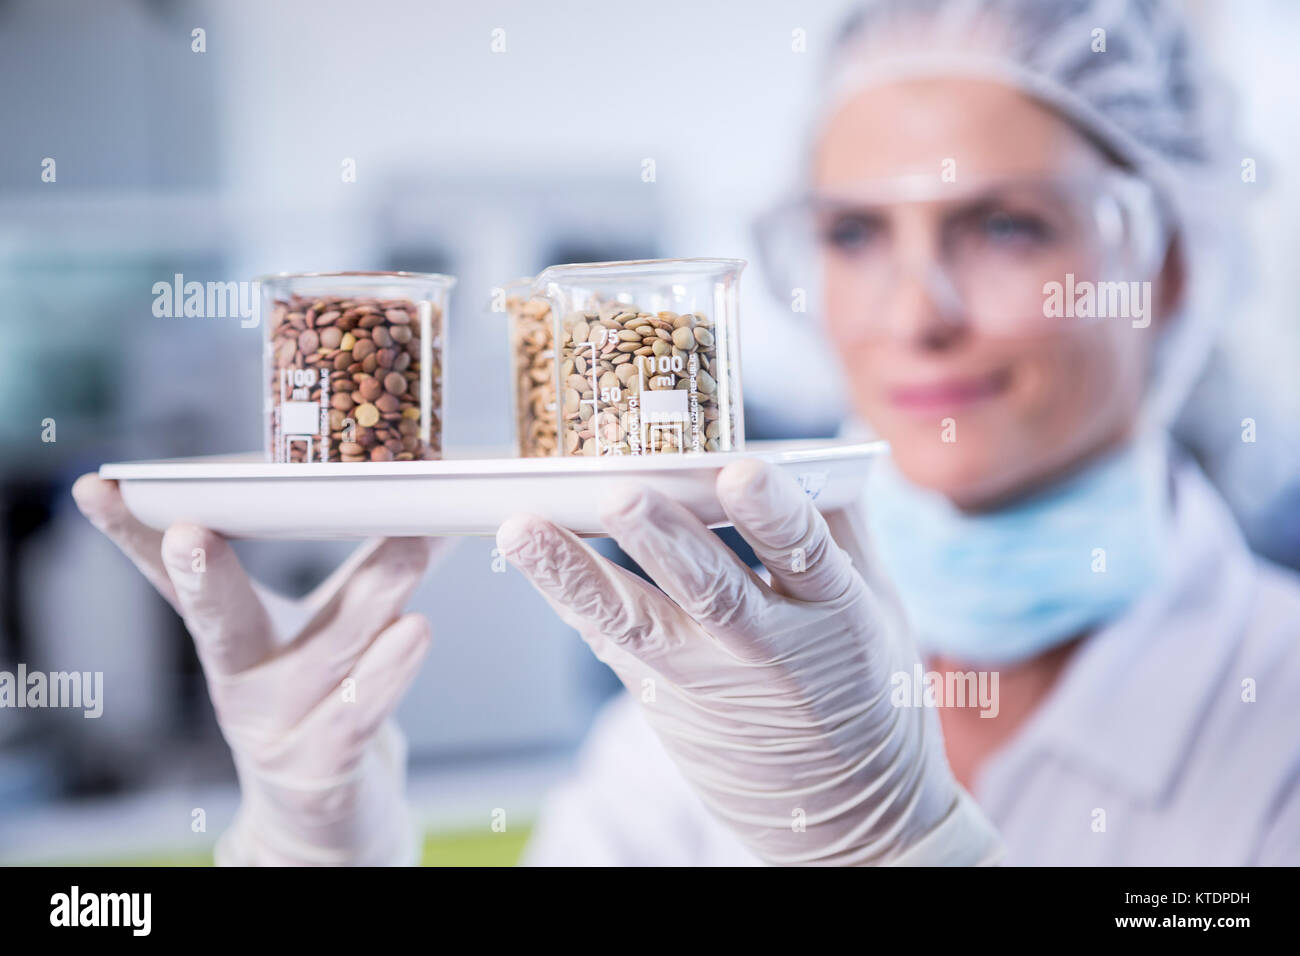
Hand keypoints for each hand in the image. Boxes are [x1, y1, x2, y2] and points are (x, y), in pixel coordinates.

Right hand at [72, 474, 450, 865]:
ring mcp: (277, 729)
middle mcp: (242, 682)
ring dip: (366, 600)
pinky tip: (415, 631)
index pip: (176, 579)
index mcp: (230, 639)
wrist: (324, 813)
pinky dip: (387, 671)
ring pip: (323, 654)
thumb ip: (369, 572)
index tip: (100, 488)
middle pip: (219, 621)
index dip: (135, 536)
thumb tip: (431, 506)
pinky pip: (359, 713)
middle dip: (200, 578)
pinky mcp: (323, 768)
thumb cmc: (323, 700)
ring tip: (406, 549)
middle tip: (189, 533)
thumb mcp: (331, 631)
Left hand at [497, 458, 1001, 865]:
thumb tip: (806, 451)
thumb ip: (838, 528)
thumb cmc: (864, 687)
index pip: (806, 555)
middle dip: (663, 540)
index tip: (740, 472)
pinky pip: (611, 641)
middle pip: (712, 591)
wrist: (844, 808)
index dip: (772, 513)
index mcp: (837, 617)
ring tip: (524, 531)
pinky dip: (571, 596)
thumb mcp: (878, 606)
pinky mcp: (660, 698)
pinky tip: (529, 553)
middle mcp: (767, 652)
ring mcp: (707, 680)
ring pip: (637, 625)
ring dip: (578, 574)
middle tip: (620, 495)